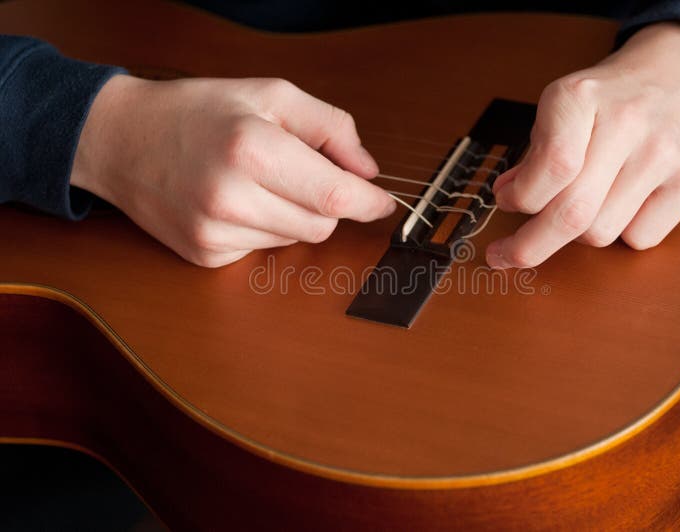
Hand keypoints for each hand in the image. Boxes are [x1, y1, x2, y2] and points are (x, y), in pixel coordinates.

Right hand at [70, 76, 394, 266]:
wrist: (122, 139)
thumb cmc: (199, 111)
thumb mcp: (271, 94)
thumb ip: (331, 128)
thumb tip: (368, 171)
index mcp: (252, 149)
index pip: (335, 195)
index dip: (368, 202)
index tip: (382, 203)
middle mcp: (231, 197)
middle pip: (321, 225)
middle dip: (327, 202)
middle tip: (302, 173)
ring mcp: (214, 233)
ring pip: (295, 240)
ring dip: (294, 215)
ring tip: (258, 181)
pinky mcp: (205, 255)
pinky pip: (263, 251)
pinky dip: (264, 228)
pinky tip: (236, 202)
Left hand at [487, 22, 679, 268]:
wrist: (679, 72)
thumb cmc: (607, 99)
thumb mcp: (560, 107)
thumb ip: (534, 153)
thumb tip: (508, 197)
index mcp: (581, 97)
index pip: (551, 167)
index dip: (521, 199)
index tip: (505, 204)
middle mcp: (627, 122)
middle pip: (572, 212)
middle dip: (529, 246)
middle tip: (506, 255)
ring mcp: (663, 153)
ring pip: (601, 232)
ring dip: (577, 234)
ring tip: (581, 204)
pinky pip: (639, 239)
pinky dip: (620, 233)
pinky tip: (620, 203)